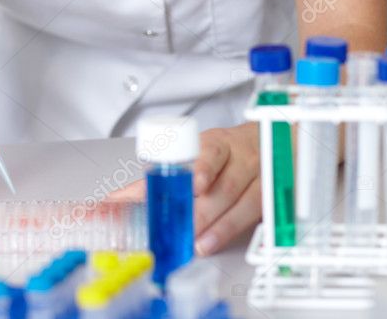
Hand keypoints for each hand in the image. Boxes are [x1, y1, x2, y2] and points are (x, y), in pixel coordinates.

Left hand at [103, 121, 261, 255]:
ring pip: (241, 203)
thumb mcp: (194, 154)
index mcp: (218, 144)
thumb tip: (117, 200)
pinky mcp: (270, 199)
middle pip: (224, 185)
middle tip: (183, 228)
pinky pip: (255, 215)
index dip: (203, 168)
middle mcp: (241, 159)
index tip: (195, 183)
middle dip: (202, 210)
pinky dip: (233, 231)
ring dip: (217, 226)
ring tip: (197, 243)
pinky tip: (216, 242)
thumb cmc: (224, 153)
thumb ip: (159, 177)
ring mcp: (259, 179)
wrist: (269, 143)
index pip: (210, 154)